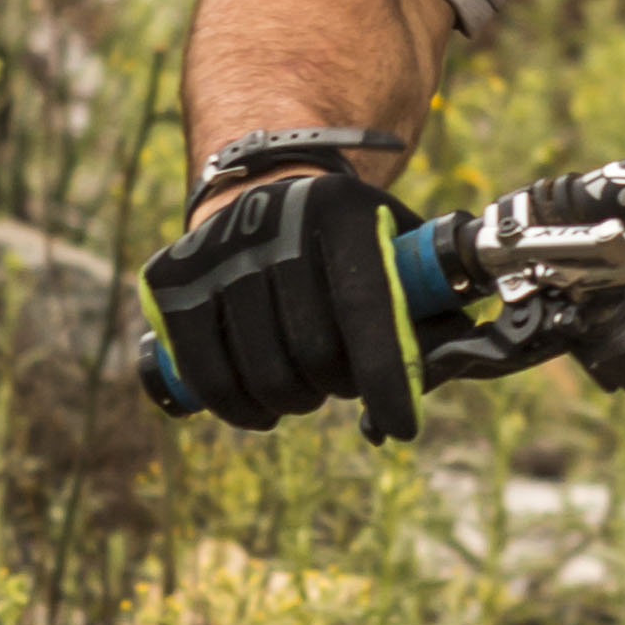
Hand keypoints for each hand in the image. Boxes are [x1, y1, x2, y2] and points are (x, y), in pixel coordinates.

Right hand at [141, 168, 424, 445]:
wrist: (267, 196)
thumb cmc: (354, 248)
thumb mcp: (405, 260)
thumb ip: (440, 321)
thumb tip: (453, 389)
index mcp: (342, 210)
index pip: (366, 307)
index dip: (387, 376)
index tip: (402, 428)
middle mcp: (273, 219)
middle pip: (314, 351)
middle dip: (339, 388)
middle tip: (343, 384)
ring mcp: (215, 249)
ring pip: (263, 374)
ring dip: (293, 402)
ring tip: (306, 389)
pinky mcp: (171, 279)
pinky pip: (205, 376)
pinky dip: (238, 410)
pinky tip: (260, 412)